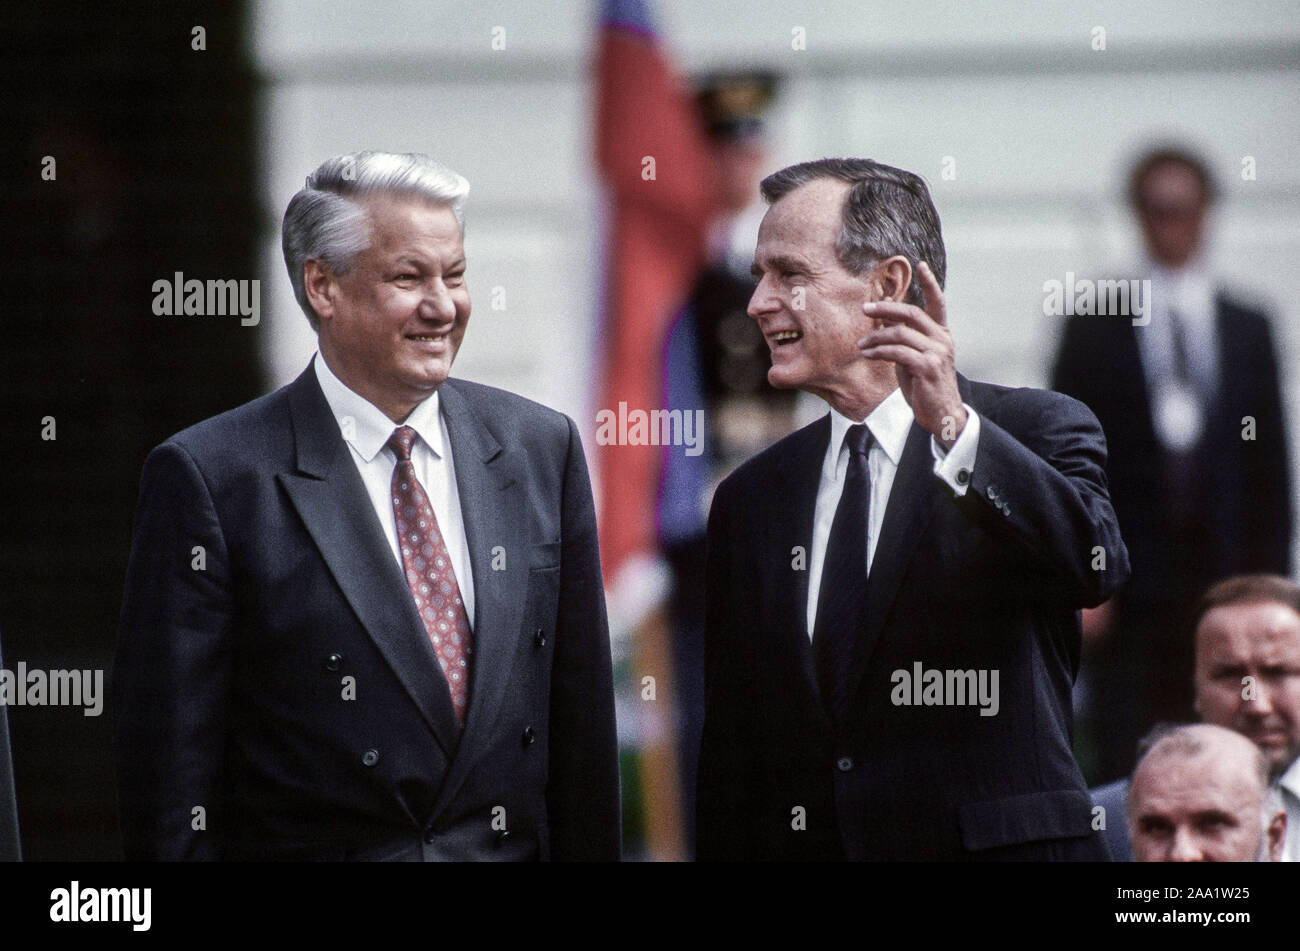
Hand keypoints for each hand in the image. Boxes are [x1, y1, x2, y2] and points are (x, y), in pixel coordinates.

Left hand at [857, 261, 965, 447]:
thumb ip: (903, 338)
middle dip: (885, 307)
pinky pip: (897, 352)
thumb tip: (884, 317)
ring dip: (875, 337)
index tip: (920, 265)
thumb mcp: (913, 357)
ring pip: (900, 333)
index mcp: (941, 334)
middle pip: (911, 313)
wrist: (941, 414)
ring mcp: (937, 352)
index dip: (930, 283)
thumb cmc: (925, 386)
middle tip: (864, 308)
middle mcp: (942, 339)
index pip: (938, 303)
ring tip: (861, 344)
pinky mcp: (927, 367)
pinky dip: (879, 351)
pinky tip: (867, 354)